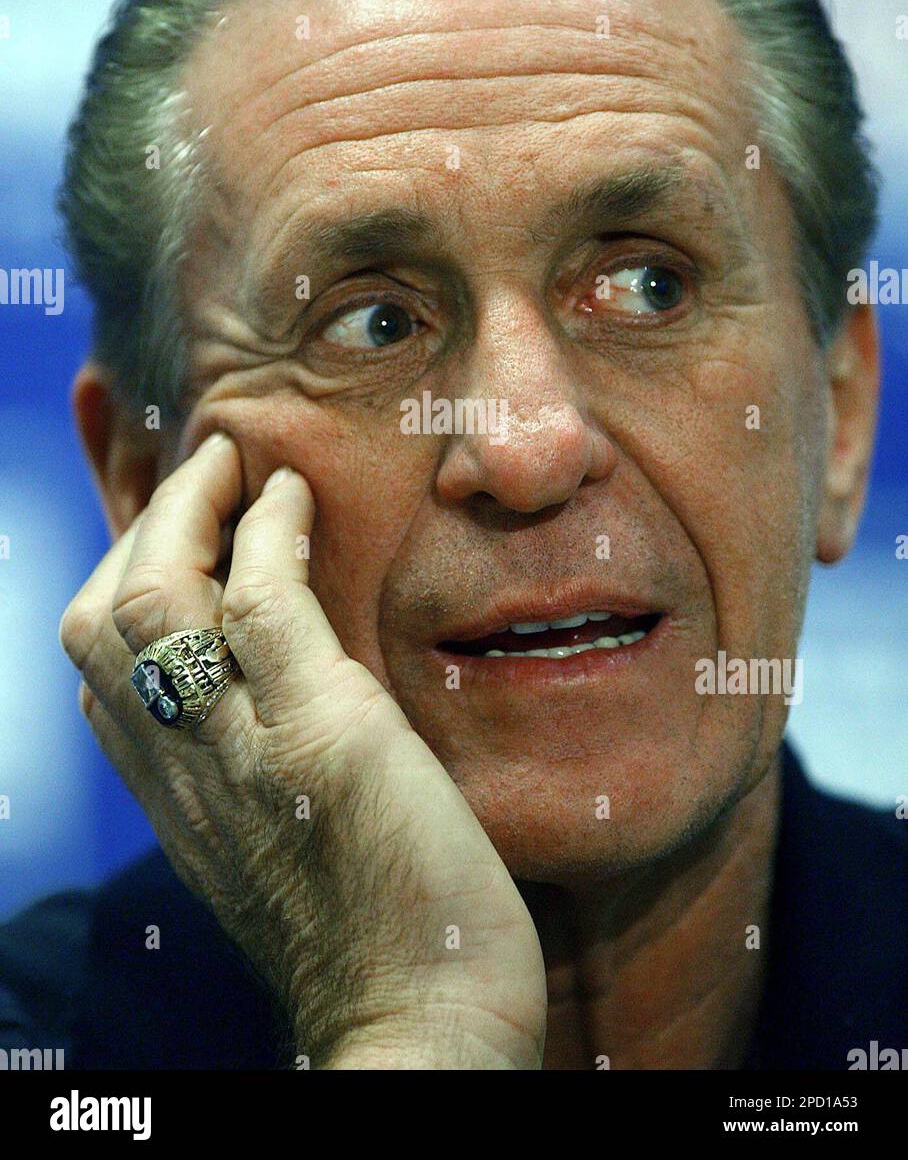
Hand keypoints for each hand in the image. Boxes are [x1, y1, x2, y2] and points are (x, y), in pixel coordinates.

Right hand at [59, 434, 546, 1068]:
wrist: (423, 1027)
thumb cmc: (378, 940)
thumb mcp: (285, 848)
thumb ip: (256, 772)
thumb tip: (267, 698)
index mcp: (175, 800)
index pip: (99, 669)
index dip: (121, 579)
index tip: (175, 531)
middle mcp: (185, 771)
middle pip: (98, 620)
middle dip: (141, 528)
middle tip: (203, 477)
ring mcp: (245, 749)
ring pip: (151, 600)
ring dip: (189, 511)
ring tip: (238, 466)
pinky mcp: (320, 735)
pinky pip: (258, 605)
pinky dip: (265, 533)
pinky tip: (295, 502)